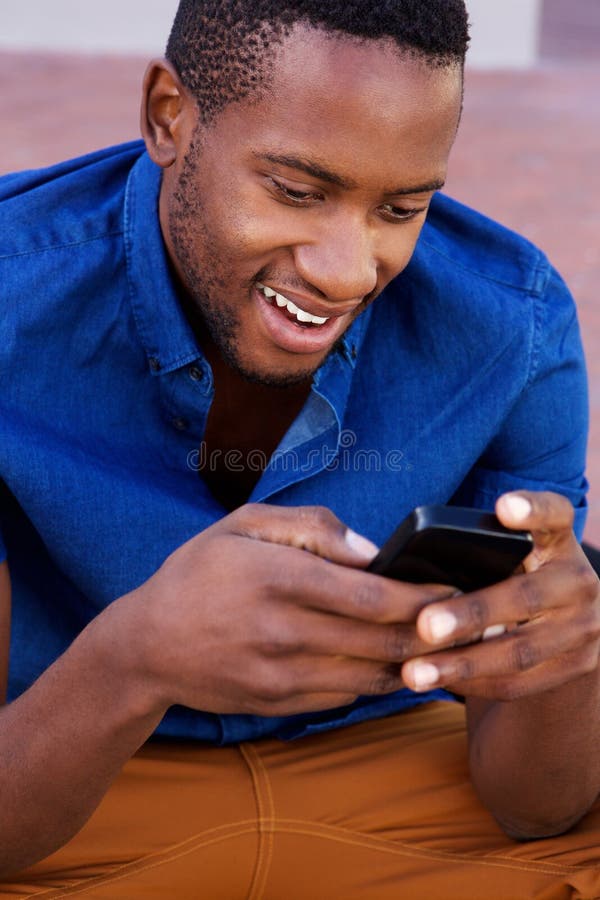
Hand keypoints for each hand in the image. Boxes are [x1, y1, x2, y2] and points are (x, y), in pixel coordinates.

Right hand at [124, 504, 453, 716]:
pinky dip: (382, 682)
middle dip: (435, 631)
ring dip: (416, 662)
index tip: (455, 589)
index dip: (424, 597)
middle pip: (383, 640)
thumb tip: (372, 551)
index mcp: (279, 578)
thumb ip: (311, 527)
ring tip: (447, 643)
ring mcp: (282, 676)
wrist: (146, 646)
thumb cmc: (198, 573)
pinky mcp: (279, 704)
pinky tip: (401, 667)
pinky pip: (347, 696)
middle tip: (468, 618)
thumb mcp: (243, 525)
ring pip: (372, 675)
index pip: (373, 596)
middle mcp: (284, 632)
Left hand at [401, 491, 599, 699]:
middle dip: (471, 614)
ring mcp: (583, 626)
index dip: (532, 509)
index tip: (503, 506)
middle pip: (524, 597)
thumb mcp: (508, 555)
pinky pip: (519, 683)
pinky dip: (473, 684)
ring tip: (415, 672)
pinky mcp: (577, 666)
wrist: (564, 621)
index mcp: (557, 540)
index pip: (555, 514)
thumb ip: (477, 552)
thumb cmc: (512, 575)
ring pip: (519, 651)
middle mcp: (578, 580)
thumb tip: (406, 570)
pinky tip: (438, 682)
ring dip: (461, 664)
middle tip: (425, 625)